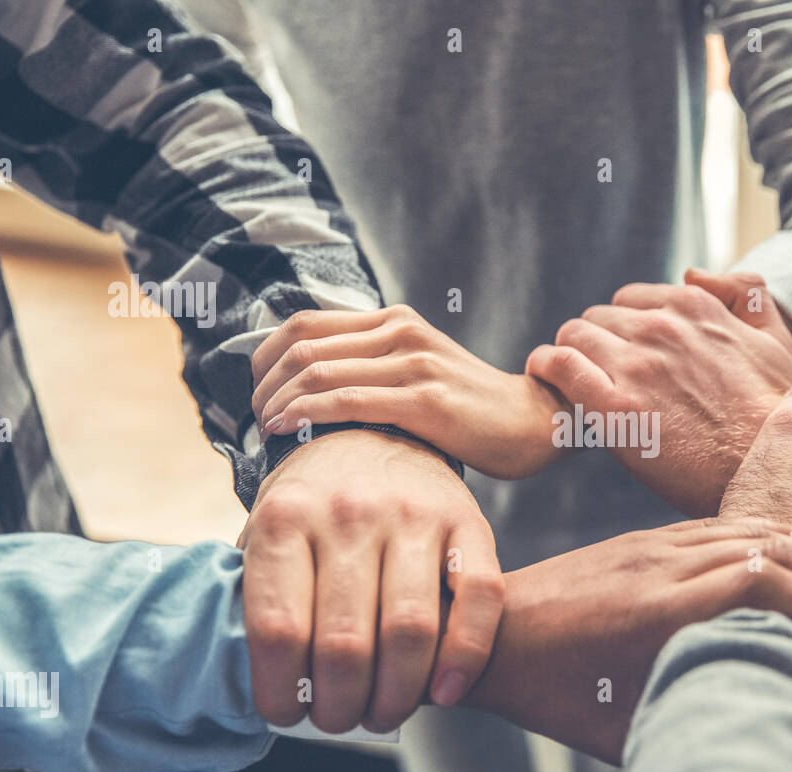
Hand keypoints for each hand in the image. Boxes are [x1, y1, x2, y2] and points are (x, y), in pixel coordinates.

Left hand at [240, 429, 503, 733]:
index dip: (280, 692)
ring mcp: (415, 514)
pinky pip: (480, 598)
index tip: (285, 715)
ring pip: (411, 631)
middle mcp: (350, 510)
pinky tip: (445, 692)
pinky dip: (466, 657)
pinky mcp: (469, 520)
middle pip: (346, 644)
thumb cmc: (314, 505)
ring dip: (397, 696)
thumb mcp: (266, 530)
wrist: (372, 434)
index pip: (278, 630)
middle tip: (338, 720)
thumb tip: (263, 684)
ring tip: (383, 714)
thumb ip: (261, 595)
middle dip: (340, 706)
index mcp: (287, 516)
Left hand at [251, 307, 570, 478]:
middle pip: (302, 346)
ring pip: (318, 371)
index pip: (304, 324)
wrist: (537, 422)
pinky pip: (347, 400)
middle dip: (264, 383)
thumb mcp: (422, 372)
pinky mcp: (426, 400)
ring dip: (278, 401)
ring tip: (264, 427)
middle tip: (254, 416)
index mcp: (396, 320)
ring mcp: (414, 363)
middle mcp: (401, 332)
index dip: (265, 356)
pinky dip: (306, 414)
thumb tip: (315, 389)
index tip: (257, 391)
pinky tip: (286, 431)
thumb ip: (377, 368)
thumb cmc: (474, 410)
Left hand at [464, 518, 791, 762]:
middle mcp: (658, 565)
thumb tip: (749, 722)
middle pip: (767, 552)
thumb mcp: (615, 726)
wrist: (488, 630)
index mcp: (654, 610)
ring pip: (749, 532)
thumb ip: (682, 714)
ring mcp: (651, 544)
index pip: (758, 581)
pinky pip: (721, 526)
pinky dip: (771, 541)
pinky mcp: (645, 538)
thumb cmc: (550, 690)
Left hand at [526, 270, 791, 516]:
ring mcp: (636, 365)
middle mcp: (661, 328)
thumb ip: (744, 294)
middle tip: (599, 377)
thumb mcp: (776, 339)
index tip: (623, 355)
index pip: (630, 300)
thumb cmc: (773, 412)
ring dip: (569, 356)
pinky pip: (558, 364)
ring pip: (573, 336)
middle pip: (598, 318)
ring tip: (572, 383)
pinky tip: (546, 377)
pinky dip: (546, 366)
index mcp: (694, 307)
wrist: (764, 468)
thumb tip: (692, 274)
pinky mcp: (615, 407)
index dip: (623, 329)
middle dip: (596, 344)